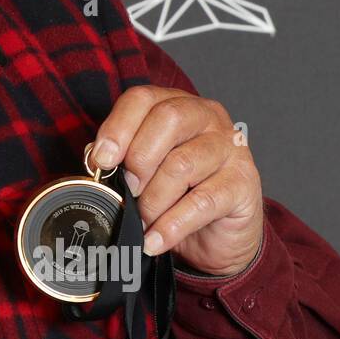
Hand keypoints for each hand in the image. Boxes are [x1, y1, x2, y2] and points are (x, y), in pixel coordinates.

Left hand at [90, 86, 263, 277]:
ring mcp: (230, 148)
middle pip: (168, 119)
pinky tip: (155, 240)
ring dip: (153, 199)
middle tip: (128, 190)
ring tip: (143, 220)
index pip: (143, 99)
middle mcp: (208, 118)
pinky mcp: (243, 183)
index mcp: (178, 106)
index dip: (117, 127)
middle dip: (138, 159)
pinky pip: (202, 202)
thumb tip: (96, 159)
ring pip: (181, 164)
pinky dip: (171, 225)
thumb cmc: (178, 195)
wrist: (219, 236)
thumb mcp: (146, 171)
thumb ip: (123, 158)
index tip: (101, 160)